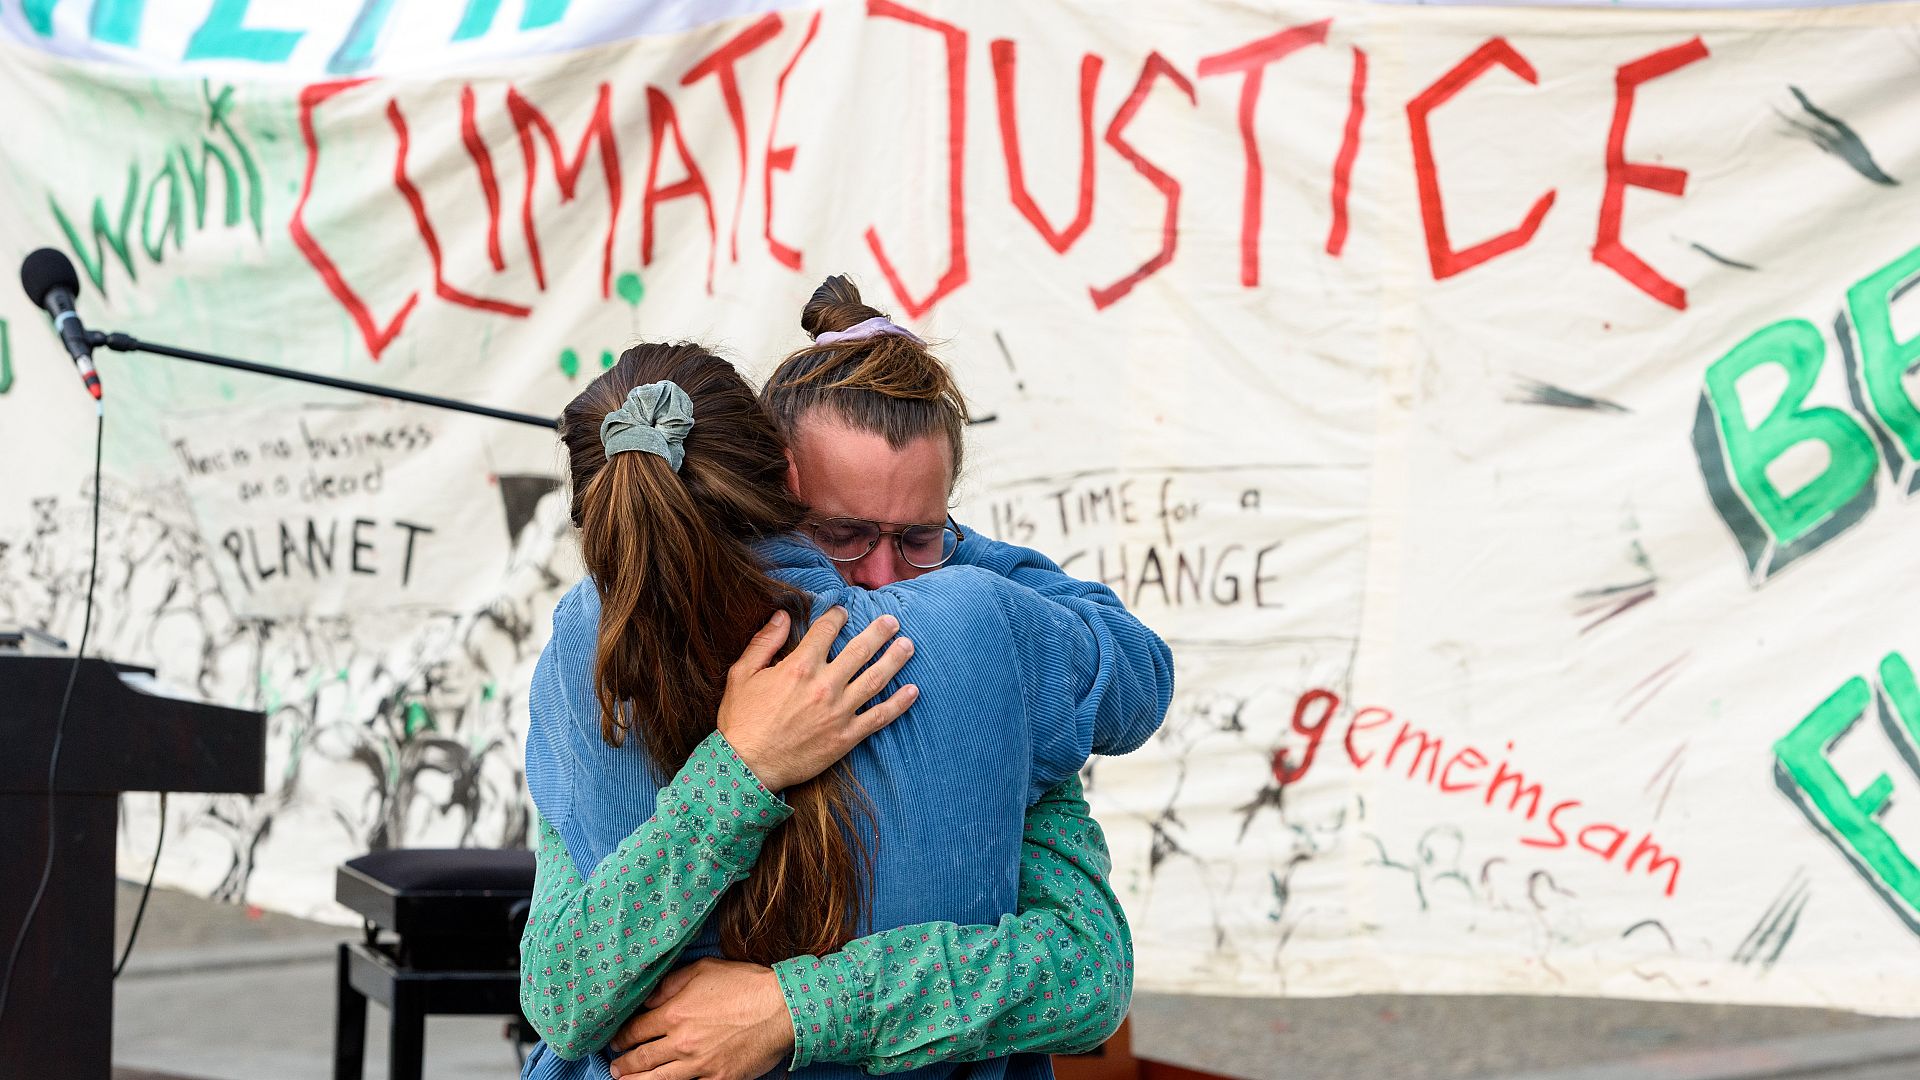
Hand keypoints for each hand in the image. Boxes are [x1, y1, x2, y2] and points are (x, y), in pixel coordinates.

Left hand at [607, 958, 792, 1079]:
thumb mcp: (704, 969)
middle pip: (641, 1058)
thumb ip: (671, 983)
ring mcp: (698, 1064)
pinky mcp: (716, 1079)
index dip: (621, 1037)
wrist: (781, 1009)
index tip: (614, 1041)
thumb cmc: (745, 984)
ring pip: (656, 1079)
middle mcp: (681, 1041)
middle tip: (614, 1067)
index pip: (636, 1029)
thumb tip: (648, 998)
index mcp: (675, 1012)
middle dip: (623, 1064)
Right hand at [718, 606, 917, 791]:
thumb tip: (782, 616)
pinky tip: (913, 691)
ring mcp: (839, 711)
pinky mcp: (846, 736)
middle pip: (860, 651)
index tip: (844, 612)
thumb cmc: (741, 720)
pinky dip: (898, 704)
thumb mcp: (743, 674)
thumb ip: (764, 642)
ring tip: (909, 646)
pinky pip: (879, 717)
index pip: (826, 631)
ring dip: (894, 660)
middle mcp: (824, 685)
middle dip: (879, 632)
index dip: (837, 617)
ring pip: (875, 679)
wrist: (747, 767)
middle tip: (892, 621)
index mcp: (799, 666)